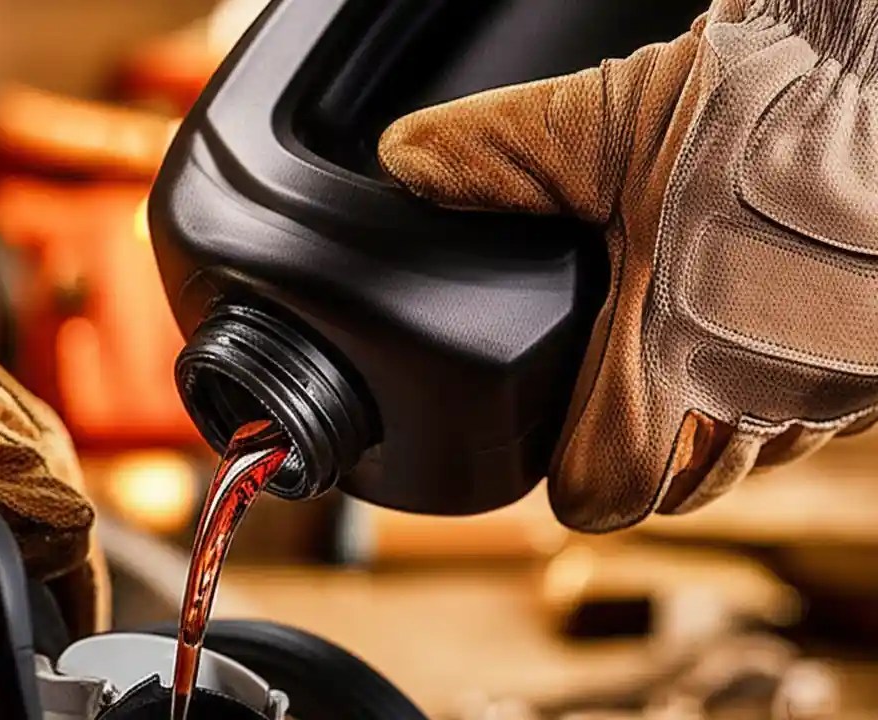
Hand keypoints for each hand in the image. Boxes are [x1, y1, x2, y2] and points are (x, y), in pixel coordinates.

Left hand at [379, 0, 877, 530]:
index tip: (561, 443)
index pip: (609, 492)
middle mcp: (765, 389)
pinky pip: (823, 417)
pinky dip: (785, 390)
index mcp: (676, 349)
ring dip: (722, 418)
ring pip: (756, 456)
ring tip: (702, 339)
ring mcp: (838, 384)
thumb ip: (496, 155)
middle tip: (630, 373)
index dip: (573, 477)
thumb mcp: (606, 119)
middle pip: (683, 485)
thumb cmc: (763, 96)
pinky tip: (766, 328)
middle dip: (651, 444)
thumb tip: (406, 162)